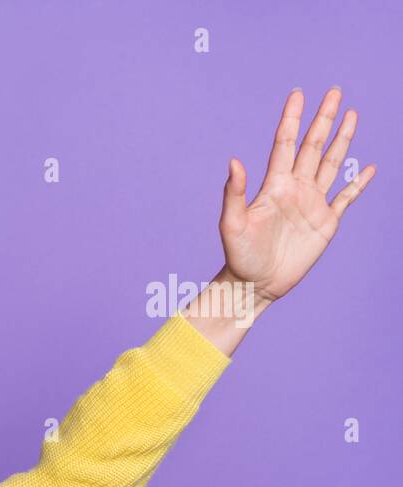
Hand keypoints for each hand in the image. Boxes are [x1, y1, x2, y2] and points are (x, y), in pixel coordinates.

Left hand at [220, 86, 375, 304]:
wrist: (255, 283)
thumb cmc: (238, 255)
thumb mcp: (231, 224)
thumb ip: (234, 193)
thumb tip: (233, 161)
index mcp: (274, 185)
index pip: (285, 143)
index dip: (292, 119)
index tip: (298, 94)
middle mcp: (295, 188)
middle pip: (313, 146)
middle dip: (324, 118)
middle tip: (334, 91)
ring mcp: (312, 203)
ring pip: (331, 164)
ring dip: (342, 140)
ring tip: (352, 115)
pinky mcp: (326, 223)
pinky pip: (346, 198)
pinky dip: (357, 183)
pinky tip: (367, 168)